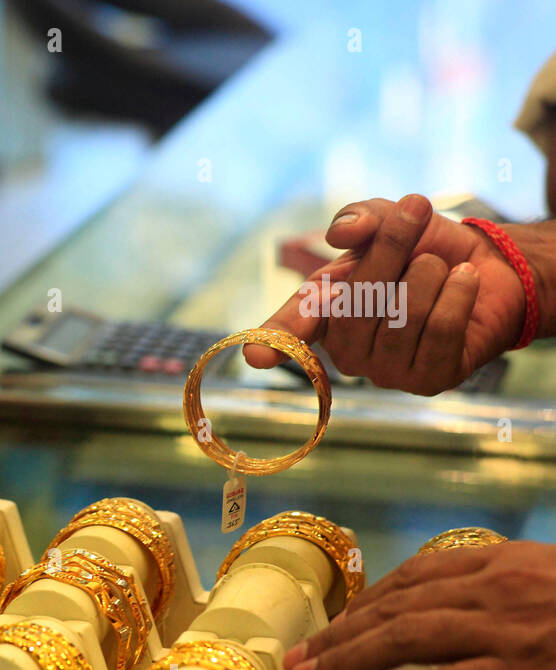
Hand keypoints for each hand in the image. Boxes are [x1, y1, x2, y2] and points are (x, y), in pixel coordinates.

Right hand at [247, 194, 533, 394]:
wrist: (490, 268)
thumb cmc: (424, 248)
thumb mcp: (386, 219)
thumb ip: (360, 217)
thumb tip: (344, 231)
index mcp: (324, 316)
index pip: (290, 330)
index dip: (274, 340)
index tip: (258, 355)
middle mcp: (347, 353)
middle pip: (356, 305)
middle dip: (390, 249)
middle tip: (415, 209)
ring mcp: (386, 373)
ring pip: (402, 316)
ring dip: (430, 272)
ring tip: (443, 264)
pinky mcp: (428, 381)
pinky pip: (438, 330)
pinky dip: (458, 293)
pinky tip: (465, 280)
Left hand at [282, 542, 555, 669]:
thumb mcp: (546, 577)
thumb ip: (498, 585)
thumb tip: (452, 604)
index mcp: (498, 560)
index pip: (414, 575)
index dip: (367, 599)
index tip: (337, 620)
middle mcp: (491, 586)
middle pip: (394, 606)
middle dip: (339, 632)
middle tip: (298, 656)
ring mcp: (502, 628)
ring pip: (403, 639)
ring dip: (347, 661)